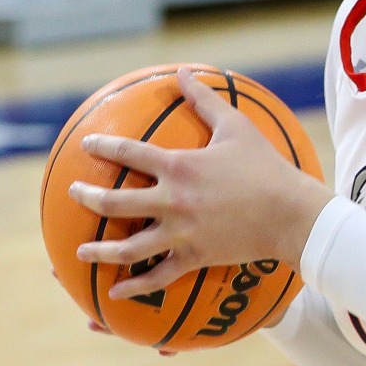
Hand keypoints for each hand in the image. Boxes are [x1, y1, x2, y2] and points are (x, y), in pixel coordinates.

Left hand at [70, 68, 335, 298]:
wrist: (291, 214)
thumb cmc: (266, 167)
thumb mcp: (236, 126)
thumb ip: (204, 99)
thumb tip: (183, 72)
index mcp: (179, 166)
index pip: (128, 153)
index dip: (103, 147)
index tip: (86, 145)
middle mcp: (172, 201)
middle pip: (115, 202)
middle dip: (88, 197)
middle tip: (74, 193)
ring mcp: (180, 233)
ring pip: (128, 247)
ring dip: (100, 251)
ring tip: (81, 251)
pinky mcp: (193, 258)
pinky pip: (157, 277)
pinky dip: (134, 287)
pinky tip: (114, 293)